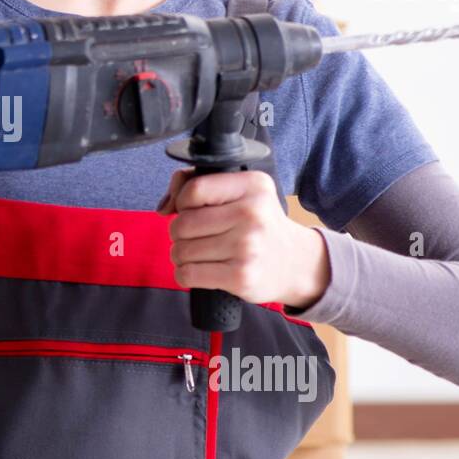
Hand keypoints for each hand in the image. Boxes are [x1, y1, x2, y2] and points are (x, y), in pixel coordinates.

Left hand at [156, 168, 329, 308]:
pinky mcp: (240, 276)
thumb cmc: (258, 225)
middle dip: (178, 232)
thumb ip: (195, 183)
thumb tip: (164, 207)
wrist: (294, 263)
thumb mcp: (240, 192)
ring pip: (182, 250)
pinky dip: (184, 274)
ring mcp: (247, 247)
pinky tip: (197, 270)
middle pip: (183, 223)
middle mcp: (252, 214)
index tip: (189, 210)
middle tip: (193, 237)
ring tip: (198, 254)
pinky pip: (188, 274)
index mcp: (252, 186)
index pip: (194, 189)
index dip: (182, 202)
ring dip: (181, 254)